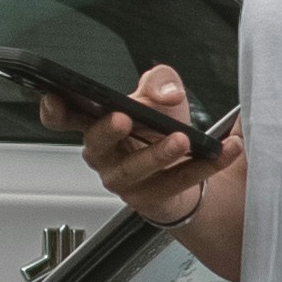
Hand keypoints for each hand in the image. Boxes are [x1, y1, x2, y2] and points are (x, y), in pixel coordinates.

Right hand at [67, 65, 207, 221]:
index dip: (55, 109)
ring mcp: (124, 180)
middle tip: (124, 118)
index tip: (55, 98)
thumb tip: (165, 93)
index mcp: (97, 124)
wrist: (190, 166)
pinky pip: (179, 181)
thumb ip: (161, 82)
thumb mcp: (162, 96)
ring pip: (136, 168)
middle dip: (108, 130)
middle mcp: (104, 155)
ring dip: (159, 153)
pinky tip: (227, 149)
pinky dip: (207, 164)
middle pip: (97, 144)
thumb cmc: (163, 128)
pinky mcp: (151, 199)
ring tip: (181, 139)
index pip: (65, 117)